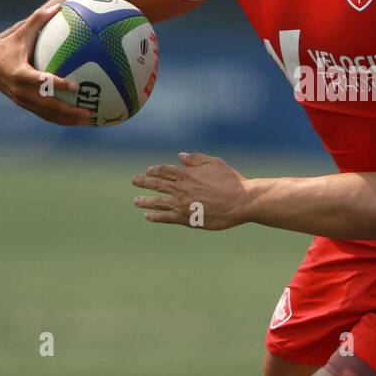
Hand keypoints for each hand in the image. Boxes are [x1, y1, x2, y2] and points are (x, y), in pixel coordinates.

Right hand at [0, 5, 90, 124]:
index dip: (56, 85)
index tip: (75, 86)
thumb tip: (59, 6)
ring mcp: (22, 101)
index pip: (39, 82)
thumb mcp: (19, 32)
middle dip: (68, 111)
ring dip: (69, 120)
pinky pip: (46, 115)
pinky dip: (63, 119)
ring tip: (91, 120)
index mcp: (18, 73)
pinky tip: (80, 119)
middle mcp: (20, 91)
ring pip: (48, 115)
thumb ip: (38, 20)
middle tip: (89, 112)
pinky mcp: (26, 106)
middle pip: (46, 105)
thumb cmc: (8, 45)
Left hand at [132, 152, 248, 229]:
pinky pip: (166, 217)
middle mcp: (181, 189)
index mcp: (187, 174)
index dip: (155, 170)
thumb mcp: (214, 163)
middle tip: (134, 180)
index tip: (148, 171)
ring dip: (145, 201)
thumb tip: (180, 156)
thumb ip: (196, 159)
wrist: (241, 201)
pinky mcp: (187, 219)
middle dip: (144, 182)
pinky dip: (156, 216)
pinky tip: (148, 216)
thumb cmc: (231, 180)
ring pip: (158, 202)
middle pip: (157, 184)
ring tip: (136, 201)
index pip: (164, 170)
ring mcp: (182, 205)